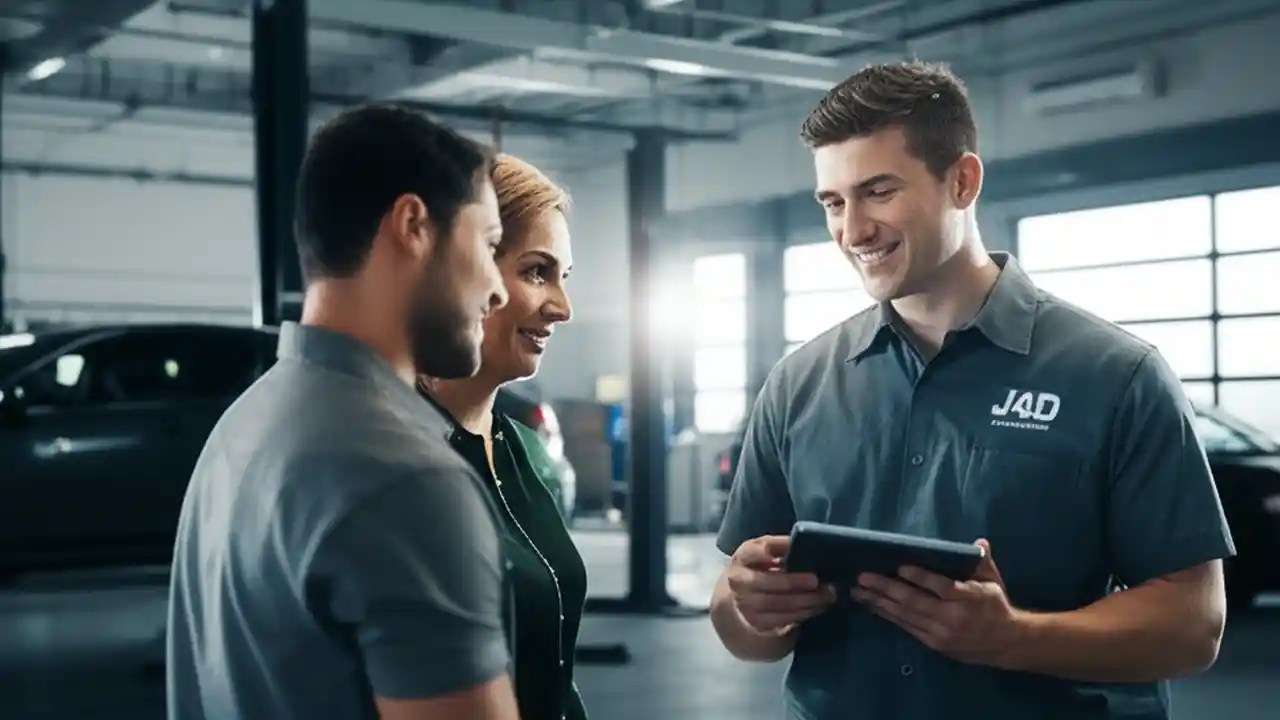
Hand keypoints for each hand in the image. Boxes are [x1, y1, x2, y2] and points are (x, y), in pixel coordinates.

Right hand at [727, 535, 837, 635]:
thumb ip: (781, 546)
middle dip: (795, 582)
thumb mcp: (766, 550)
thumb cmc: (761, 566)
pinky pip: (784, 619)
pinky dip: (804, 613)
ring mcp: (745, 604)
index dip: (767, 553)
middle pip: (768, 581)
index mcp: (742, 558)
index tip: (789, 552)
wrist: (742, 596)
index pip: (752, 552)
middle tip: (817, 580)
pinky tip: (818, 606)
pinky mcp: (756, 623)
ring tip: (827, 595)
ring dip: (807, 600)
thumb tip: (807, 544)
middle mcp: (739, 581)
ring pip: (779, 603)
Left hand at [851, 539, 1024, 667]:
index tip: (900, 567)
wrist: (1006, 643)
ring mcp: (939, 632)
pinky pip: (905, 627)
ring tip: (858, 591)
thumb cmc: (996, 605)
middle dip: (886, 589)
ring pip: (905, 616)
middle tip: (863, 577)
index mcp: (968, 599)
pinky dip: (888, 615)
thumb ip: (982, 561)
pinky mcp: (932, 643)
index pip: (942, 588)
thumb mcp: (993, 581)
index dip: (921, 578)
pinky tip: (872, 605)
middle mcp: (951, 617)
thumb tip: (979, 542)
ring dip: (879, 602)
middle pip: (915, 602)